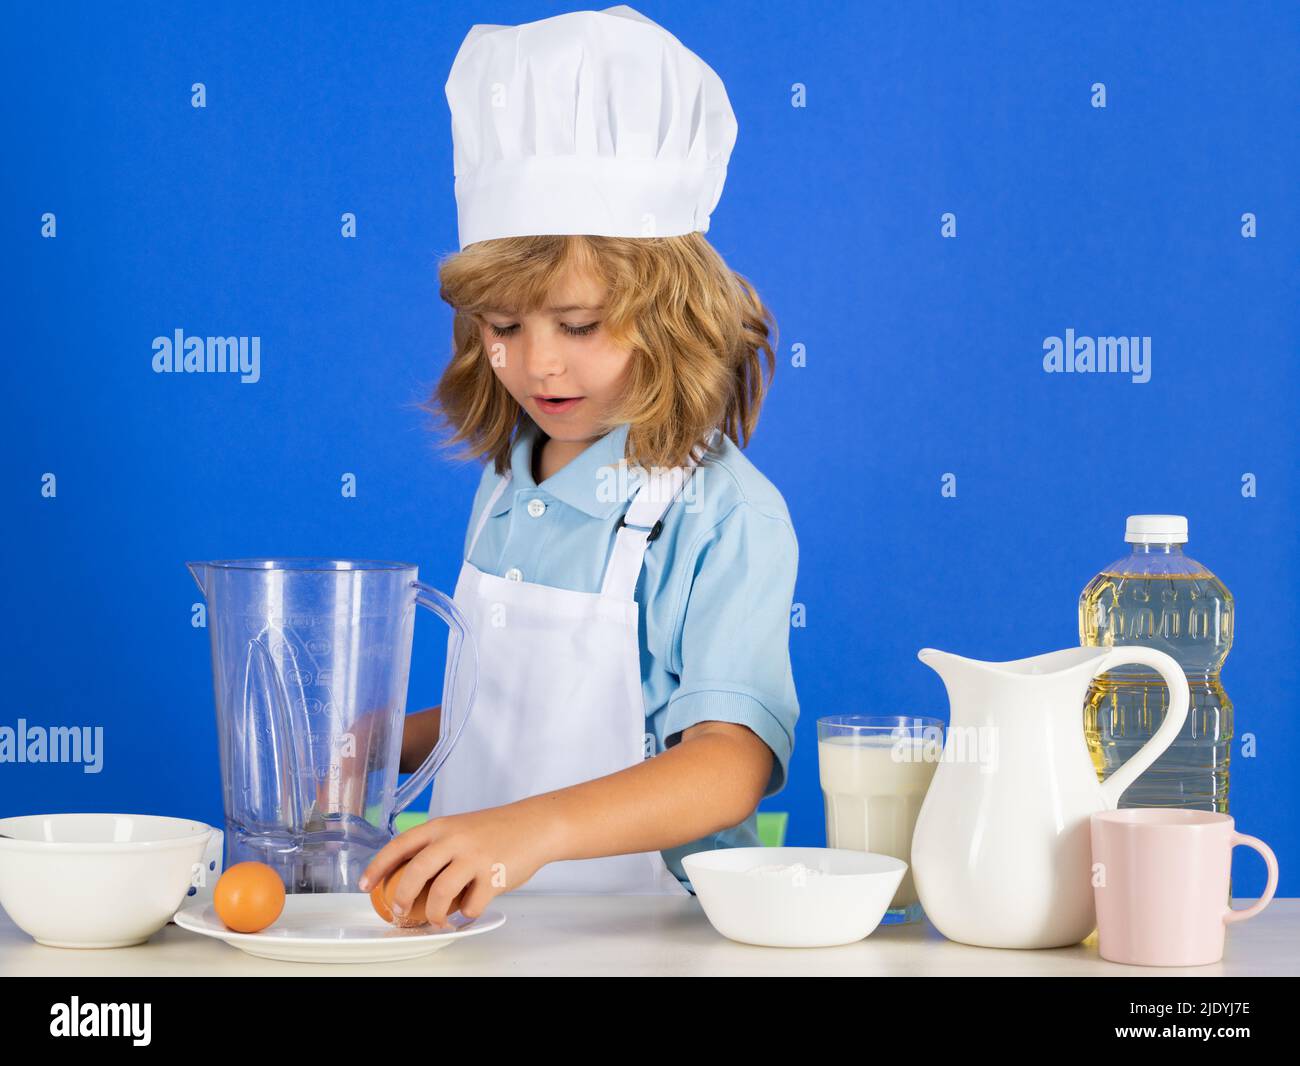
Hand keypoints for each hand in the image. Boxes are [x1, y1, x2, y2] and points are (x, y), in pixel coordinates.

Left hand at [358, 802, 563, 926]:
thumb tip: (408, 879)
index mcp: (442, 826)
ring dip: (434, 914)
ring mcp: (475, 858)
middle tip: (398, 910)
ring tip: (437, 920)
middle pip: (415, 873)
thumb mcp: (461, 828)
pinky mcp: (494, 877)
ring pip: (440, 894)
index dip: (378, 867)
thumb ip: (437, 847)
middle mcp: (455, 839)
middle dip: (401, 897)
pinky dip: (467, 913)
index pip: (399, 846)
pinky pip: (471, 906)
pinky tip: (470, 908)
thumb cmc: (496, 829)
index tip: (365, 885)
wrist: (535, 825)